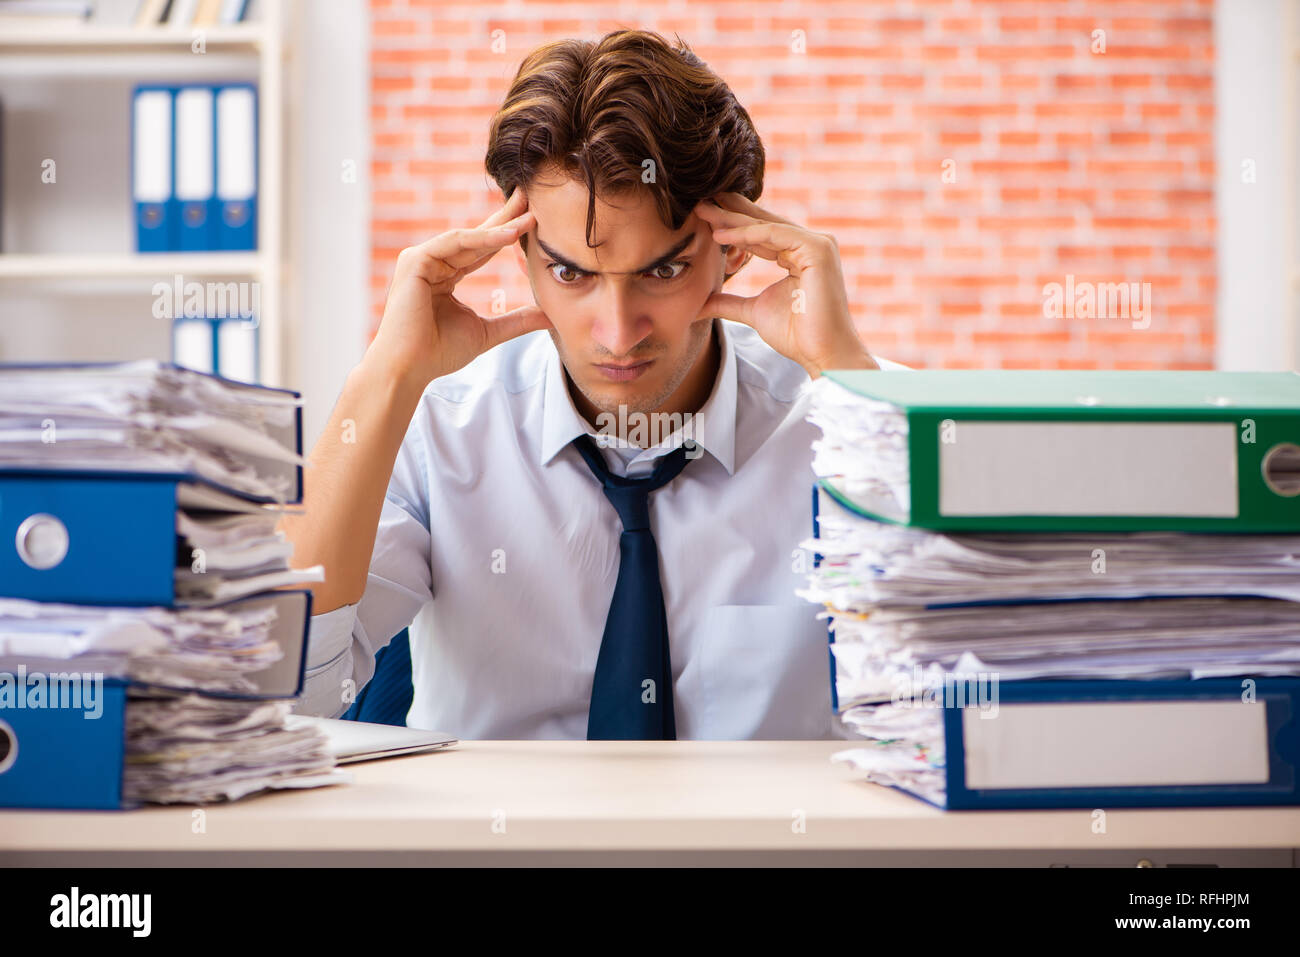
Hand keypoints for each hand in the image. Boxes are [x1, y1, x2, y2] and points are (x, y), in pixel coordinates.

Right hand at [367, 187, 552, 387]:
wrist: (410, 368)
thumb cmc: (439, 352)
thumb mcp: (487, 332)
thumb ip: (516, 321)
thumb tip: (549, 316)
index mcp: (445, 276)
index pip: (481, 250)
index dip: (507, 235)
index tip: (533, 219)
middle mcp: (432, 263)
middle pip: (476, 237)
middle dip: (505, 217)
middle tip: (531, 198)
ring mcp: (421, 260)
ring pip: (468, 238)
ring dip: (500, 227)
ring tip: (530, 217)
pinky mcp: (415, 261)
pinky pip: (454, 243)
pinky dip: (482, 238)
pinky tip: (508, 234)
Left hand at [693, 193, 877, 377]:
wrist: (822, 353)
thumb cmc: (796, 335)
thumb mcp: (754, 311)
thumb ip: (729, 303)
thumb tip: (700, 305)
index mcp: (799, 255)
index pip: (762, 234)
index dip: (732, 225)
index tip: (703, 218)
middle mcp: (810, 245)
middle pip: (764, 224)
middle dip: (730, 213)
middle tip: (700, 201)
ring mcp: (817, 245)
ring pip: (766, 226)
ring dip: (732, 219)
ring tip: (703, 212)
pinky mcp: (817, 250)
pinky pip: (775, 235)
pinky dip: (746, 234)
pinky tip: (720, 235)